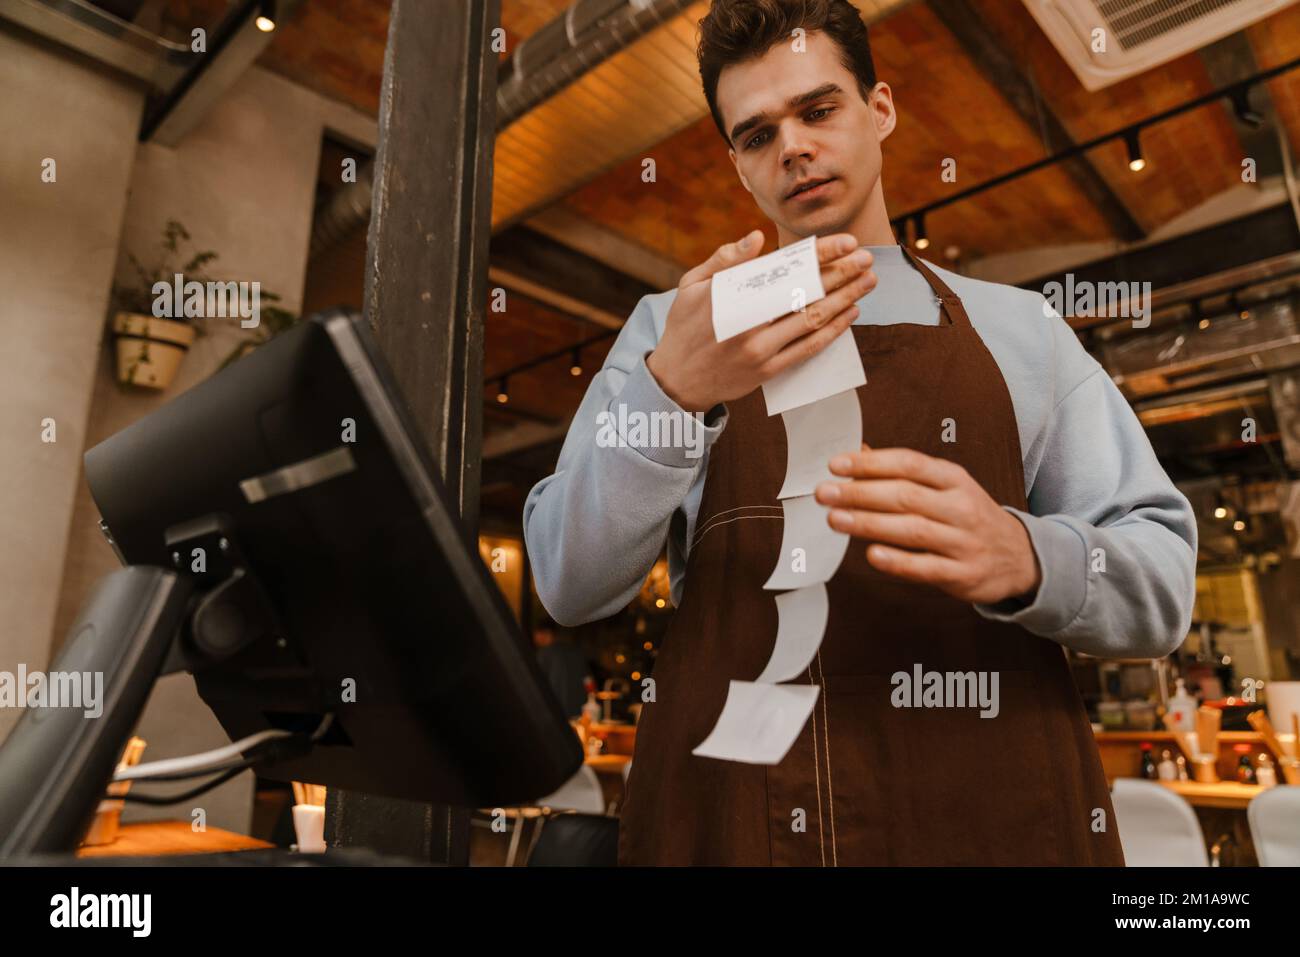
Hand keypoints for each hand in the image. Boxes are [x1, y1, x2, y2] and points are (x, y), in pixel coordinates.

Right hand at [646, 231, 877, 412]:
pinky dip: (832, 330)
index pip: (784, 268)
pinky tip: (850, 313)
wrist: (676, 381)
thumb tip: (757, 238)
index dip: (820, 254)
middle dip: (842, 273)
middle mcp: (747, 322)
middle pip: (805, 292)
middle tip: (867, 259)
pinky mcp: (767, 371)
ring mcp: (759, 349)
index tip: (846, 242)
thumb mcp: (691, 286)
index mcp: (729, 295)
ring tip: (867, 282)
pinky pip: (807, 349)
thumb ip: (724, 260)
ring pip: (812, 320)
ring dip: (845, 299)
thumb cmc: (685, 326)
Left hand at [813, 445, 1041, 604]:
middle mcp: (960, 507)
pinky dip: (898, 561)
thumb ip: (905, 472)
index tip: (837, 464)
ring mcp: (963, 542)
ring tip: (835, 519)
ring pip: (912, 530)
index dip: (871, 463)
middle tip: (825, 493)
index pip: (909, 464)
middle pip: (905, 496)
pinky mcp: (962, 574)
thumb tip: (859, 452)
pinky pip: (926, 567)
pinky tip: (871, 554)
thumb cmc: (969, 516)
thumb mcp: (947, 486)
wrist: (1020, 557)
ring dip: (869, 524)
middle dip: (860, 493)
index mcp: (954, 479)